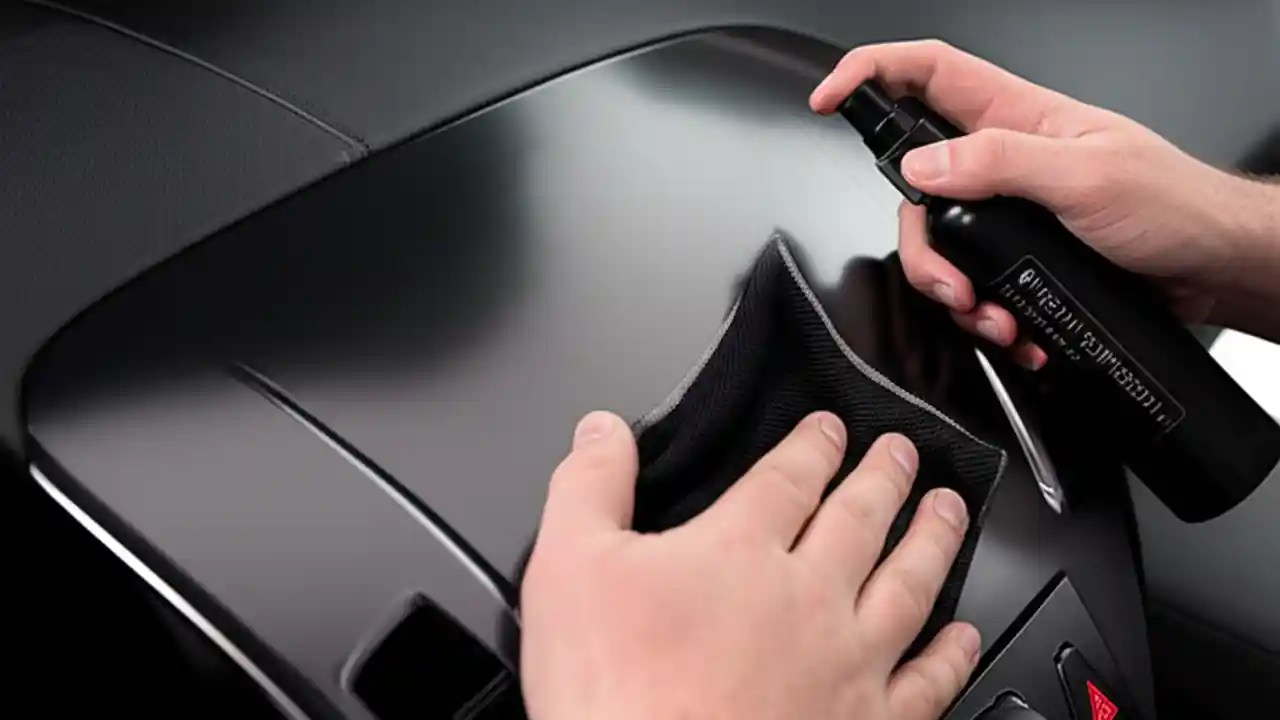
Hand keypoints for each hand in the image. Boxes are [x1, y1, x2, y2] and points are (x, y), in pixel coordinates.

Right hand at [520, 410, 979, 719]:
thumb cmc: (614, 691)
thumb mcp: (569, 568)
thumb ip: (590, 486)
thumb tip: (603, 430)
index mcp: (739, 549)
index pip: (789, 477)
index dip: (813, 444)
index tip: (828, 427)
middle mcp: (807, 595)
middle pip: (860, 517)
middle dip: (883, 476)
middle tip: (901, 452)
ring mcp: (845, 662)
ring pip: (909, 583)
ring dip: (933, 540)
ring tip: (948, 511)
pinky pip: (927, 682)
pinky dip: (951, 656)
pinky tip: (963, 637)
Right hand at [809, 40, 1279, 357]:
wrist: (1211, 267)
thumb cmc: (1171, 204)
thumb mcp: (1084, 175)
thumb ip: (998, 163)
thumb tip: (924, 165)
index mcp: (1016, 116)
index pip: (926, 72)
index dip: (870, 73)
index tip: (829, 98)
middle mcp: (1003, 158)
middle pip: (915, 186)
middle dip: (922, 244)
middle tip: (948, 278)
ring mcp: (1009, 208)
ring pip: (941, 244)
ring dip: (954, 291)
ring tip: (992, 316)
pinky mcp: (1020, 255)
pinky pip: (973, 283)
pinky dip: (984, 314)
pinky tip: (1014, 328)